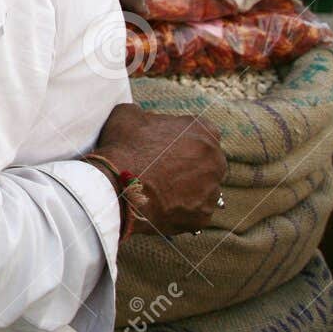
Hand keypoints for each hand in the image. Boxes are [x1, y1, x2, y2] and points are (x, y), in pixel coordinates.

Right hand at [92, 102, 225, 234]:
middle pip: (205, 162)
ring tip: (160, 191)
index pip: (198, 133)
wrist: (116, 188)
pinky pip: (195, 212)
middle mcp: (216, 160)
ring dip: (187, 189)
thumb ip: (146, 115)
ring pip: (202, 188)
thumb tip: (145, 120)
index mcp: (203, 131)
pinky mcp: (203, 216)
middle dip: (188, 165)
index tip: (163, 146)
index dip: (178, 139)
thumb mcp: (128, 115)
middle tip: (162, 170)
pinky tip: (162, 207)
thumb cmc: (124, 149)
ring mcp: (212, 191)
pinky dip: (182, 211)